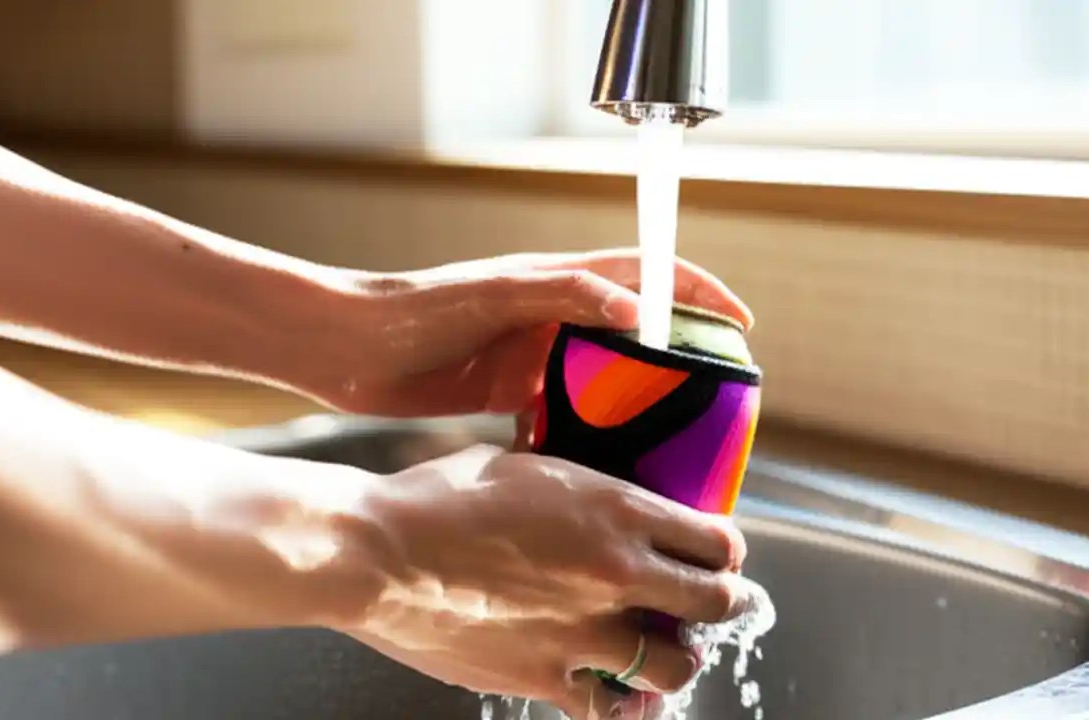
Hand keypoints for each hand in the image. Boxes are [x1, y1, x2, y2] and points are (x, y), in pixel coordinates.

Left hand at [309, 249, 751, 419]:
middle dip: (680, 354)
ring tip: (675, 436)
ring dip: (639, 399)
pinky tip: (603, 461)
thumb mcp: (499, 296)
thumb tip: (644, 310)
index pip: (646, 272)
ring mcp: (532, 354)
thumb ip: (568, 294)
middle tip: (718, 394)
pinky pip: (567, 410)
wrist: (347, 346)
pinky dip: (590, 431)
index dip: (698, 291)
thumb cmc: (416, 309)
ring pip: (605, 375)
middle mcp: (553, 314)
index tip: (741, 324)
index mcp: (557, 279)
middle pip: (636, 327)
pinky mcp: (509, 391)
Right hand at [330, 445, 764, 718]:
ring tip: (663, 649)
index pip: (715, 539)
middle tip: (707, 600)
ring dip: (677, 656)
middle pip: (717, 602)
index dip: (723, 548)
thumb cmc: (436, 497)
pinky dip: (618, 701)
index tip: (716, 551)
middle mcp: (617, 574)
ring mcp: (584, 634)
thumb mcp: (519, 465)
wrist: (376, 554)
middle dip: (720, 601)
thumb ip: (570, 482)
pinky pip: (608, 709)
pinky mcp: (545, 678)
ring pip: (678, 666)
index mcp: (616, 511)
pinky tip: (613, 690)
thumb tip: (583, 481)